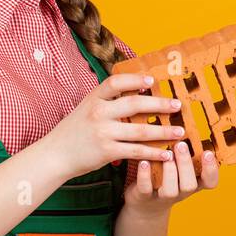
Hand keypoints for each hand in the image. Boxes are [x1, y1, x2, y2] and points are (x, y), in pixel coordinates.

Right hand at [46, 73, 186, 177]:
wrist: (55, 155)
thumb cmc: (75, 130)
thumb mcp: (86, 107)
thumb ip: (107, 100)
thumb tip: (138, 90)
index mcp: (94, 98)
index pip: (116, 82)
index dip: (135, 79)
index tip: (152, 80)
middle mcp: (98, 113)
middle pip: (134, 104)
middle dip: (160, 104)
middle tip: (177, 105)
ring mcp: (103, 133)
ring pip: (140, 131)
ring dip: (164, 131)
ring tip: (180, 131)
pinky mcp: (106, 152)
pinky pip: (136, 151)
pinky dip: (154, 152)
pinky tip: (166, 153)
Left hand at [125, 140, 218, 213]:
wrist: (145, 204)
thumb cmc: (165, 176)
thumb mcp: (179, 167)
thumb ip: (185, 151)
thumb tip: (184, 121)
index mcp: (193, 182)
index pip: (210, 181)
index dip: (211, 170)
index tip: (208, 153)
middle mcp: (181, 191)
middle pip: (189, 185)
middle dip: (186, 164)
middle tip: (181, 145)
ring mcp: (163, 196)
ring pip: (171, 190)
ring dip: (169, 171)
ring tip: (166, 154)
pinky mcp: (145, 197)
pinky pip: (146, 189)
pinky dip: (145, 175)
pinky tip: (144, 161)